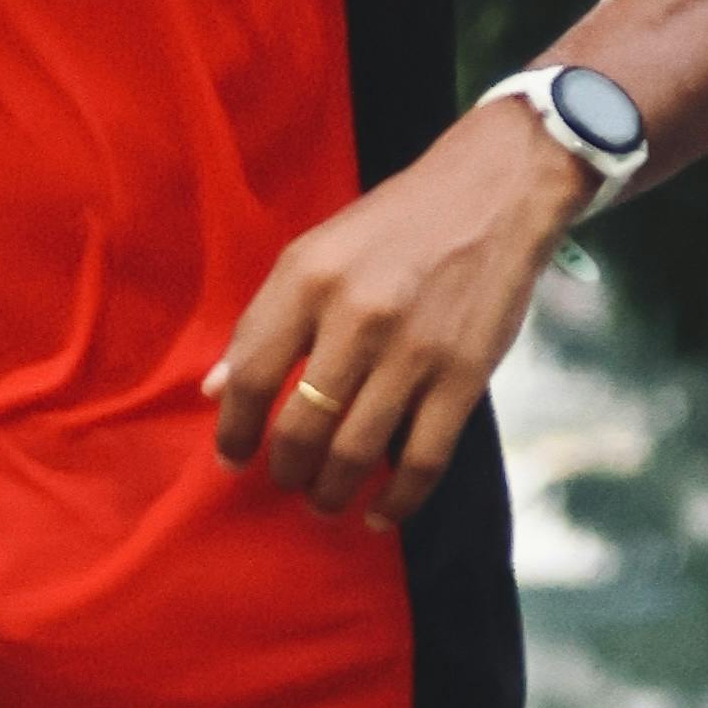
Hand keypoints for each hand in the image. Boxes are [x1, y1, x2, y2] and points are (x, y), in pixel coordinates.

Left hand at [209, 107, 591, 530]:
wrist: (493, 194)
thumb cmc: (392, 226)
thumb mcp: (312, 253)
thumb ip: (263, 320)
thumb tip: (213, 388)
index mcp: (307, 281)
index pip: (250, 374)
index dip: (233, 430)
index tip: (230, 460)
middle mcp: (356, 318)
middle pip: (302, 426)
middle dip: (285, 471)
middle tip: (284, 482)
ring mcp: (414, 351)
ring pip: (357, 453)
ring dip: (331, 492)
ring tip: (322, 502)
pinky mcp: (464, 376)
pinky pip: (423, 460)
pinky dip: (397, 499)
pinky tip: (379, 513)